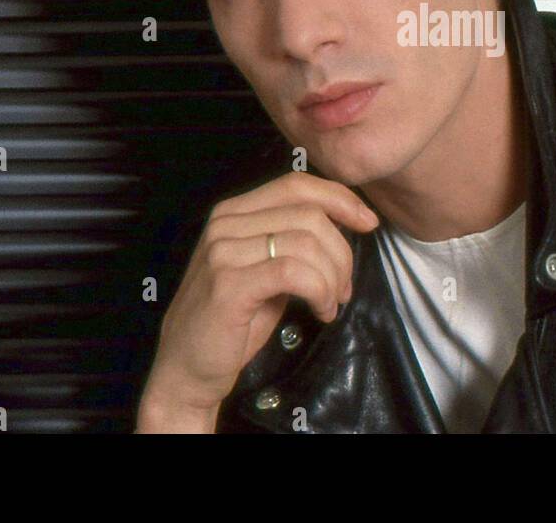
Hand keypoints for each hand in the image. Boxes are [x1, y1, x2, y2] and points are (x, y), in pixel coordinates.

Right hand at [135, 171, 379, 432]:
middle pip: (309, 215)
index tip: (369, 223)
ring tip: (331, 303)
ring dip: (333, 277)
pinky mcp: (229, 285)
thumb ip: (293, 240)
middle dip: (342, 252)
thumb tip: (347, 223)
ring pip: (306, 243)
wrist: (187, 370)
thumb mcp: (266, 269)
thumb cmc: (233, 321)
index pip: (297, 185)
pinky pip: (295, 273)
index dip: (340, 198)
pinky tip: (321, 311)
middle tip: (344, 288)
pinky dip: (320, 291)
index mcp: (234, 212)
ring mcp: (223, 252)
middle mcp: (225, 224)